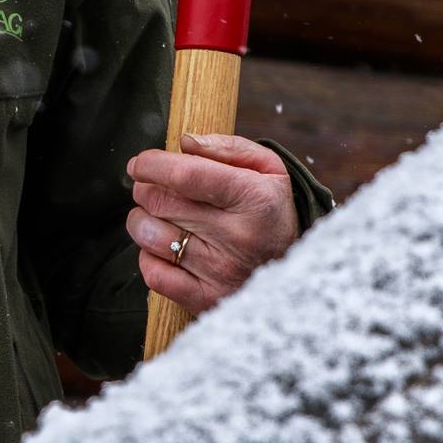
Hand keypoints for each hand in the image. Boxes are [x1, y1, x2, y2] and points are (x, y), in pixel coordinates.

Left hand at [124, 131, 297, 318]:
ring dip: (143, 220)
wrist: (302, 274)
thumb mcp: (267, 170)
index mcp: (255, 199)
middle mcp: (239, 237)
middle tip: (155, 189)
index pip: (185, 175)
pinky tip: (168, 248)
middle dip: (147, 189)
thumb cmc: (272, 213)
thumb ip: (228, 148)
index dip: (151, 165)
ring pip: (148, 234)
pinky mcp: (207, 299)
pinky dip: (149, 256)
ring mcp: (222, 272)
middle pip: (159, 202)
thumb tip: (185, 143)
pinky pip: (153, 273)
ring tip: (161, 217)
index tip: (139, 164)